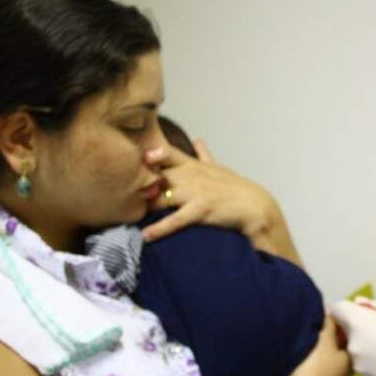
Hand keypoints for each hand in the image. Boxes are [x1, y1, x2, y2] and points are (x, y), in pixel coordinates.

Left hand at [140, 139, 276, 242]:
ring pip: (160, 198)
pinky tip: (146, 235)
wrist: (254, 205)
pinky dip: (159, 229)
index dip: (148, 155)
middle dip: (139, 185)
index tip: (131, 159)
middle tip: (121, 194)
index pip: (165, 153)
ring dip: (143, 208)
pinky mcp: (199, 210)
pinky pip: (174, 220)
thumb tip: (198, 139)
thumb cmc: (235, 187)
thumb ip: (204, 154)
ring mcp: (193, 192)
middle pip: (155, 177)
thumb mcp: (218, 167)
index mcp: (192, 165)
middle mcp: (189, 176)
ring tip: (127, 217)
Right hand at [284, 316, 352, 375]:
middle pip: (342, 353)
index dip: (342, 327)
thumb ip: (329, 325)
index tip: (330, 318)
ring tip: (312, 343)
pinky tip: (307, 362)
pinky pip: (322, 375)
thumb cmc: (313, 370)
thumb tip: (332, 311)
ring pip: (332, 365)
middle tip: (320, 328)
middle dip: (333, 340)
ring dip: (325, 355)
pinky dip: (318, 366)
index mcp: (351, 363)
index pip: (352, 341)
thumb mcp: (322, 342)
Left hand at [329, 300, 375, 375]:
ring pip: (359, 353)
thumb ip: (375, 307)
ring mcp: (359, 367)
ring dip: (370, 351)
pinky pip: (369, 370)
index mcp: (359, 324)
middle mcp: (353, 346)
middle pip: (350, 334)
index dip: (349, 310)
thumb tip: (358, 302)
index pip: (338, 309)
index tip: (361, 314)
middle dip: (363, 332)